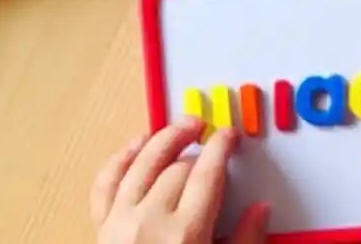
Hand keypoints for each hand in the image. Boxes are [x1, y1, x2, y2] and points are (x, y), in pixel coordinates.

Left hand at [91, 117, 269, 243]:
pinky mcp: (100, 229)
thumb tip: (261, 210)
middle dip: (196, 150)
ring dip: (162, 139)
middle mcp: (149, 222)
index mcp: (185, 236)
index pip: (207, 174)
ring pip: (141, 163)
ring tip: (181, 127)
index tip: (229, 135)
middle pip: (176, 167)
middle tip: (211, 141)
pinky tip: (135, 146)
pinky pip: (106, 182)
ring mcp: (119, 223)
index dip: (221, 148)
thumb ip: (246, 242)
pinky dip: (121, 159)